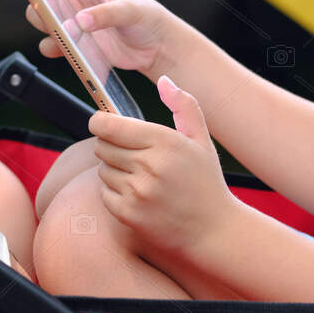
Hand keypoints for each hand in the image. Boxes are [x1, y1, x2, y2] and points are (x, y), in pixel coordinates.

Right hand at [23, 0, 181, 75]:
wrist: (155, 48)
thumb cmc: (147, 18)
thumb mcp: (131, 11)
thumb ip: (106, 14)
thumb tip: (80, 21)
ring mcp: (71, 20)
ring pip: (40, 15)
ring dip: (41, 20)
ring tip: (55, 29)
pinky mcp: (74, 42)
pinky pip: (51, 43)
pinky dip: (50, 47)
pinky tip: (58, 50)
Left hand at [88, 75, 235, 250]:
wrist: (214, 231)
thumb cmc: (206, 182)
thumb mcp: (202, 140)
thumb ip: (184, 105)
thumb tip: (164, 81)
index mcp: (166, 142)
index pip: (109, 125)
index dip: (99, 122)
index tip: (103, 124)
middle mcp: (150, 166)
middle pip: (102, 146)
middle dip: (110, 146)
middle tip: (130, 154)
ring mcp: (138, 192)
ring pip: (102, 169)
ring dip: (113, 170)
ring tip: (139, 177)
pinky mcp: (129, 214)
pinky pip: (104, 193)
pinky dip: (114, 192)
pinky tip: (137, 194)